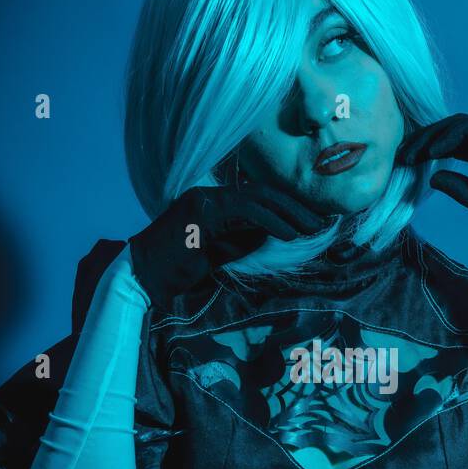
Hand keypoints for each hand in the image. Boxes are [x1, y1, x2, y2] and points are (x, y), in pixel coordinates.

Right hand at [129, 180, 327, 306]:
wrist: (146, 276)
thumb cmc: (179, 269)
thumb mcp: (223, 252)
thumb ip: (247, 238)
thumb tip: (279, 232)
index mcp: (214, 201)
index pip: (258, 197)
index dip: (288, 207)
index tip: (311, 220)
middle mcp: (210, 194)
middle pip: (262, 192)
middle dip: (295, 207)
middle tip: (321, 222)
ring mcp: (204, 198)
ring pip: (257, 197)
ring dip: (288, 213)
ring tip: (311, 229)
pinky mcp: (203, 210)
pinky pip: (246, 210)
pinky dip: (271, 221)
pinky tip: (289, 234)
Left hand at [396, 113, 467, 238]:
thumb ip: (463, 191)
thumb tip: (432, 178)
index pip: (453, 144)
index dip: (427, 150)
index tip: (404, 165)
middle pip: (452, 129)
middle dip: (423, 139)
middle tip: (399, 155)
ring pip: (461, 123)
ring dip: (434, 136)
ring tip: (412, 153)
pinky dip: (454, 135)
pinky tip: (434, 152)